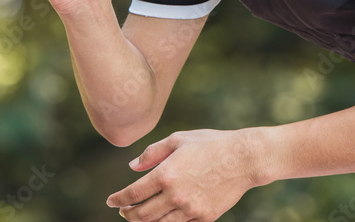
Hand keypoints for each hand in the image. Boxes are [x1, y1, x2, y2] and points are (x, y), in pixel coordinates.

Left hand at [106, 129, 258, 221]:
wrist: (243, 159)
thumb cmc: (209, 144)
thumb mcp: (177, 140)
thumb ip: (151, 153)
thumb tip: (132, 167)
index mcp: (166, 174)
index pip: (133, 194)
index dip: (118, 199)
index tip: (111, 201)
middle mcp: (175, 195)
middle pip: (142, 214)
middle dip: (128, 214)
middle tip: (123, 211)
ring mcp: (190, 209)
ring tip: (138, 217)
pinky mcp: (204, 217)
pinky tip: (161, 219)